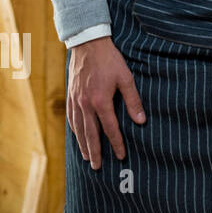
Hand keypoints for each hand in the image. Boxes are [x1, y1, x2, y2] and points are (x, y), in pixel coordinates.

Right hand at [67, 36, 145, 169]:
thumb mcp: (126, 78)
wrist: (88, 45)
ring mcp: (75, 101)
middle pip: (90, 134)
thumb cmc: (110, 60)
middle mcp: (85, 104)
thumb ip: (133, 100)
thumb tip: (141, 121)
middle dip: (96, 151)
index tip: (121, 155)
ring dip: (83, 145)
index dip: (116, 143)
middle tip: (98, 167)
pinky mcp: (70, 97)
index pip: (110, 128)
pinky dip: (74, 131)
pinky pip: (71, 119)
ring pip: (78, 129)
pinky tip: (77, 137)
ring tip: (88, 158)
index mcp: (100, 101)